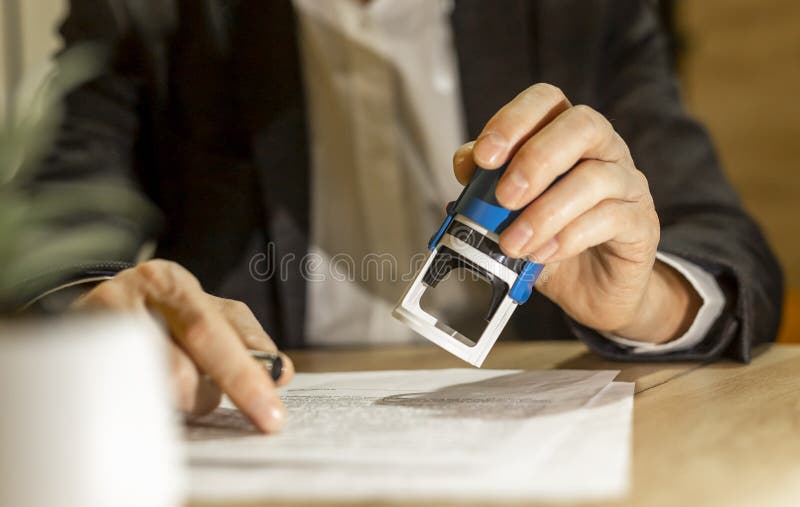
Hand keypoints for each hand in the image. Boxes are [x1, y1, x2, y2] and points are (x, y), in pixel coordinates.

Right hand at [73, 259, 293, 431]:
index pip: (210, 332)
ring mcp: (95, 330)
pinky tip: (154, 392)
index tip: (270, 412)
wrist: (88, 309)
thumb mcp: (206, 311)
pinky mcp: (76, 358)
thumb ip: (245, 337)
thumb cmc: (160, 314)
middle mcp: (128, 299)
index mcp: (169, 282)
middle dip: (215, 397)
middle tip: (253, 418)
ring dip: (180, 401)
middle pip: (178, 369)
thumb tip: (280, 372)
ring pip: (152, 392)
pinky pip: (127, 400)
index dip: (243, 376)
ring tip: (181, 387)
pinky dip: (152, 405)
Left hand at [453, 83, 700, 342]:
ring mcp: (628, 183)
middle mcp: (603, 149)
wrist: (591, 289)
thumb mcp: (508, 213)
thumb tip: (465, 164)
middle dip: (536, 159)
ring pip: (595, 178)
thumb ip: (485, 185)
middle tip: (504, 197)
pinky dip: (569, 237)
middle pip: (582, 125)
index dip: (514, 120)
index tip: (484, 156)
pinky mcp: (642, 223)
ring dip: (545, 212)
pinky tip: (543, 254)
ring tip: (514, 243)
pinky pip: (611, 218)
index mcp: (565, 135)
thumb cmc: (551, 239)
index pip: (546, 100)